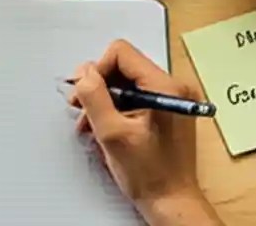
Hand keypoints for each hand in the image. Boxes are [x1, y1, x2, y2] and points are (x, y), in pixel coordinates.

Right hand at [69, 40, 221, 225]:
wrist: (171, 201)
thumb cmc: (150, 174)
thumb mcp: (112, 133)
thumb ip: (94, 96)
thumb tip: (83, 72)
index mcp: (164, 87)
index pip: (122, 53)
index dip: (97, 70)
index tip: (86, 94)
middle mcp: (172, 87)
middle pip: (123, 67)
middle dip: (99, 87)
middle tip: (83, 110)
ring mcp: (171, 99)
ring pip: (127, 82)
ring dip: (105, 100)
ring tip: (92, 124)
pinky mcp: (166, 110)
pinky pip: (136, 97)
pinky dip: (117, 109)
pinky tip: (106, 128)